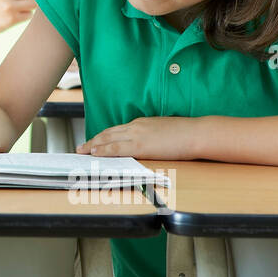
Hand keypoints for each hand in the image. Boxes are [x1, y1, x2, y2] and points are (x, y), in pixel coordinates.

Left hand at [78, 116, 199, 159]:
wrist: (197, 133)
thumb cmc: (186, 134)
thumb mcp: (164, 132)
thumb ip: (152, 136)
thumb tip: (147, 144)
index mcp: (142, 123)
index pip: (117, 130)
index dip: (103, 137)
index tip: (94, 142)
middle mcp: (136, 126)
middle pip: (108, 133)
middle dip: (93, 141)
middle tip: (80, 147)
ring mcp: (137, 134)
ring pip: (108, 139)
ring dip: (93, 145)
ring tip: (82, 151)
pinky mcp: (141, 145)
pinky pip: (117, 148)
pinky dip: (104, 150)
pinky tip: (95, 153)